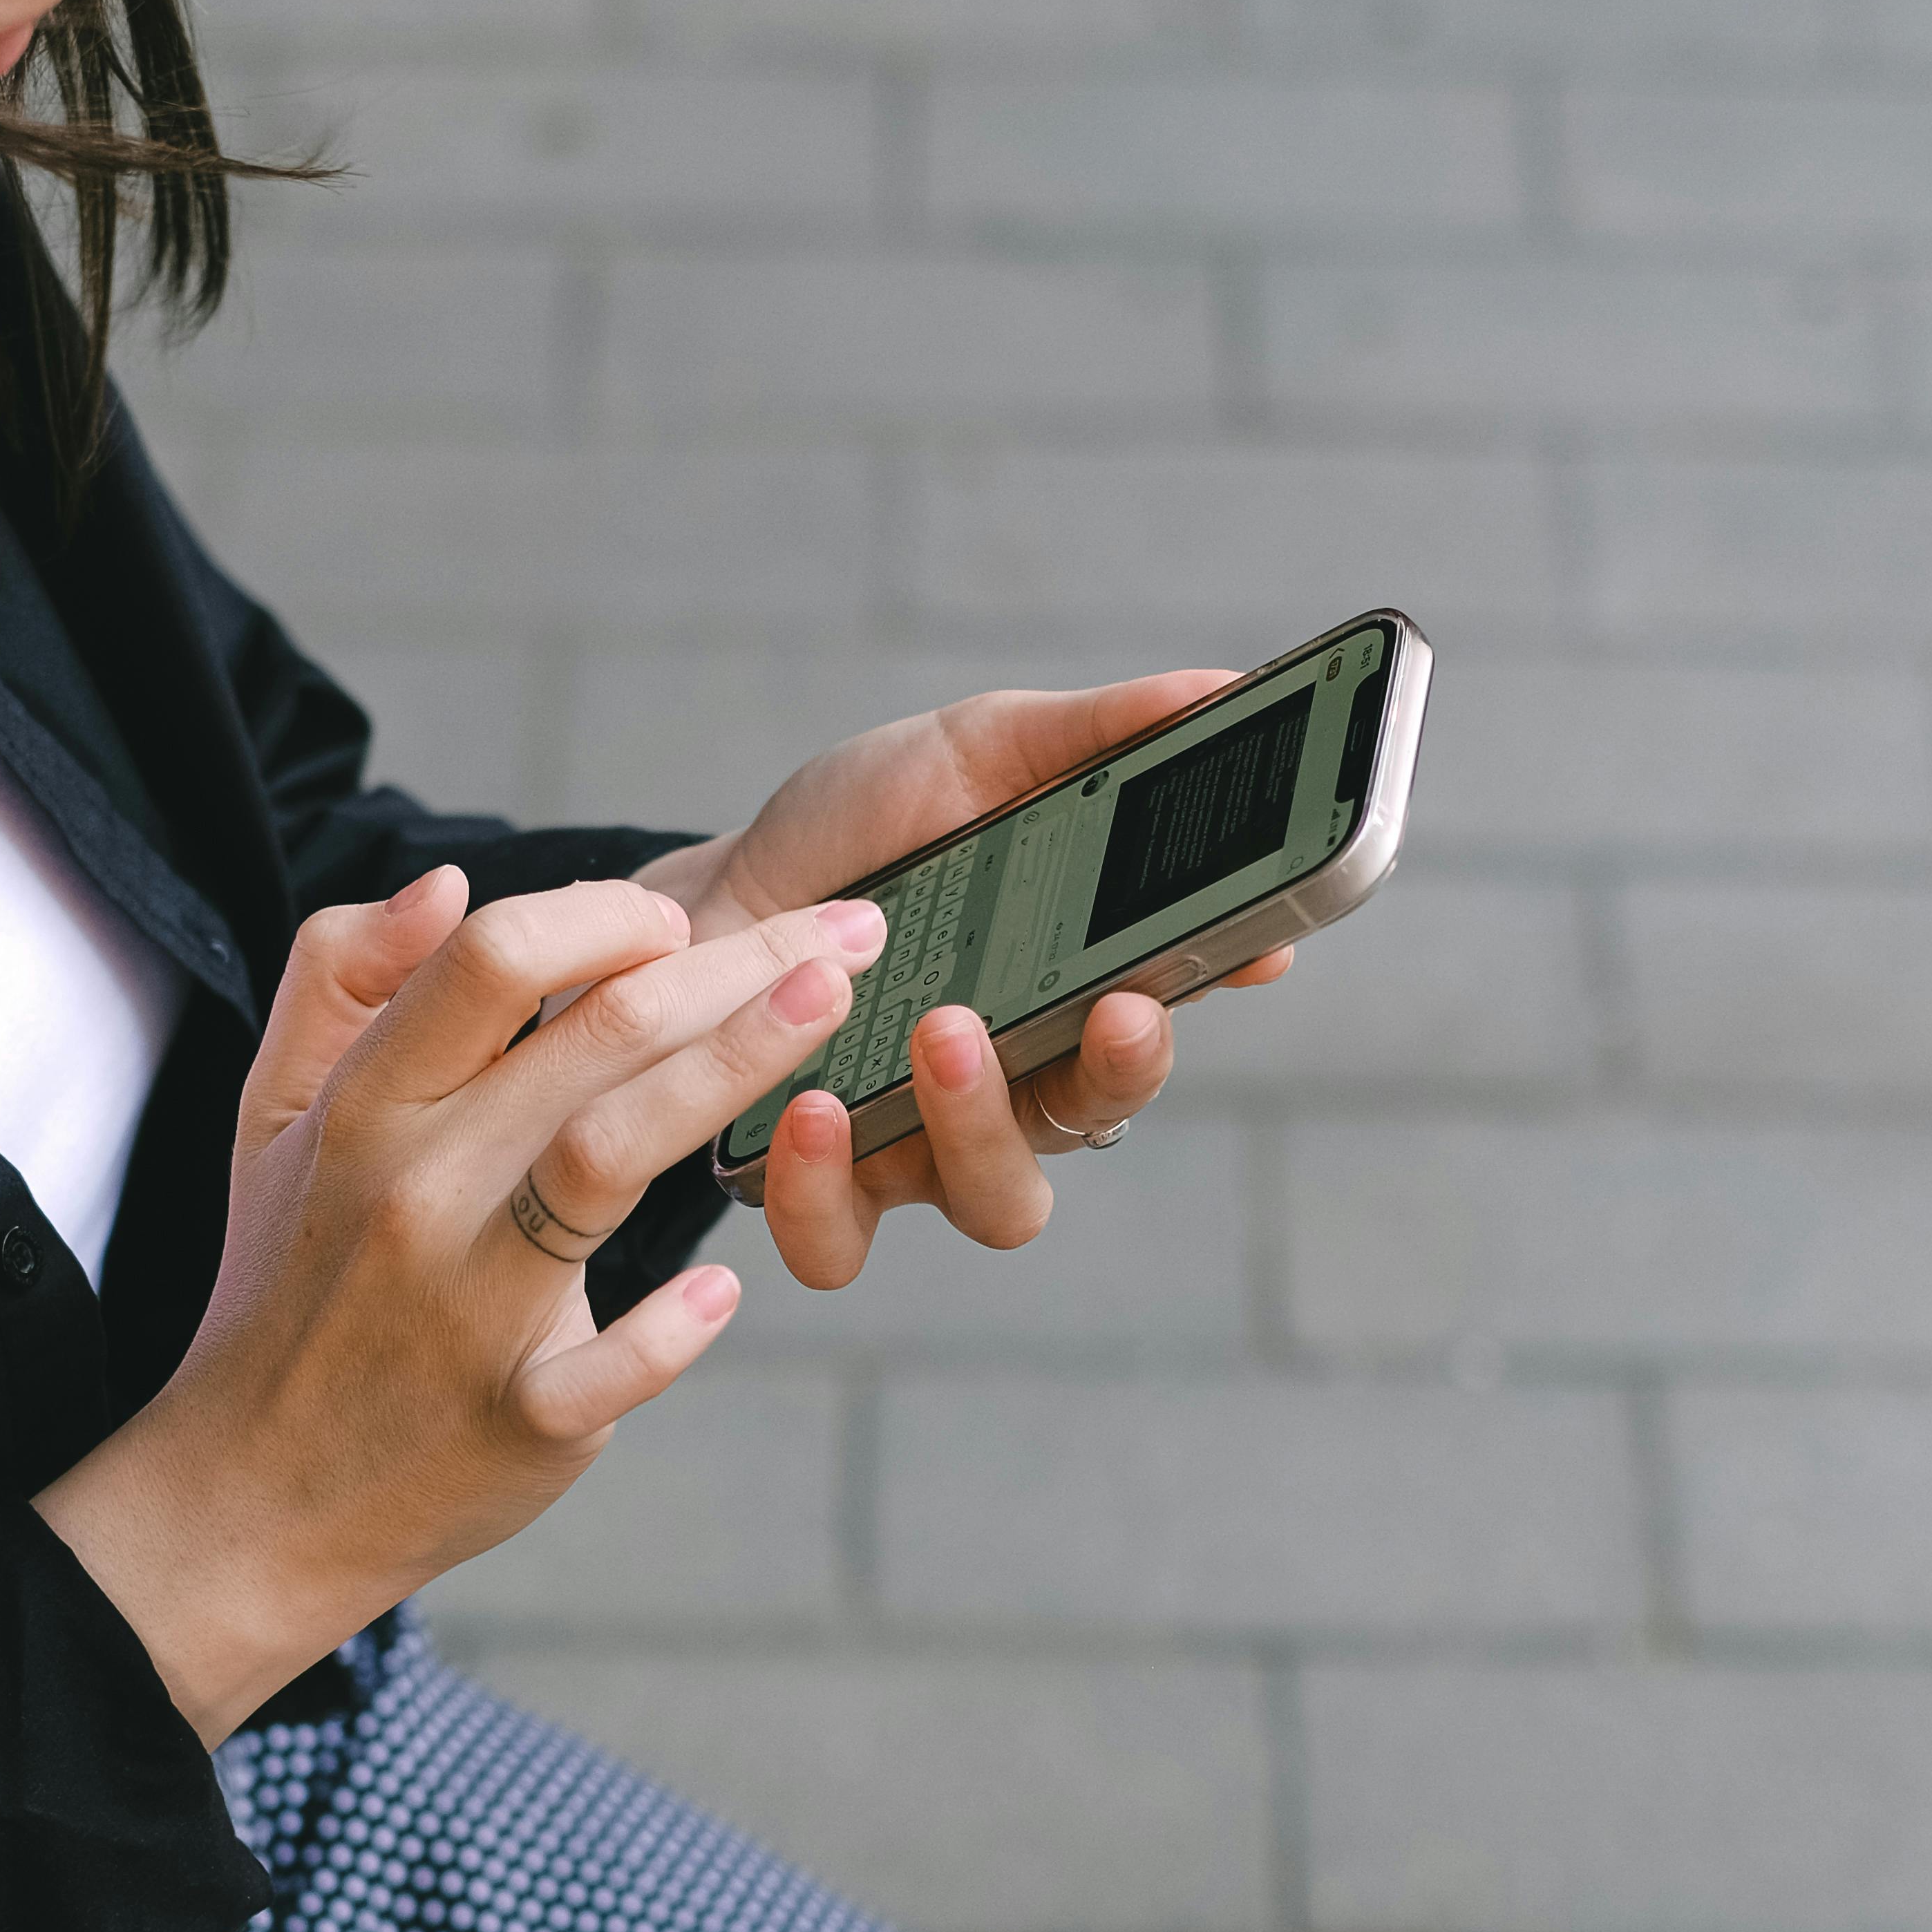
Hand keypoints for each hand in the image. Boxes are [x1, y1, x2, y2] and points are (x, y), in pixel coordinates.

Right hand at [34, 869, 884, 1740]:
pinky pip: (611, 1364)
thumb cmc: (290, 1284)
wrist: (252, 1494)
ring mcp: (465, 1308)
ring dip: (739, 1067)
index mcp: (364, 1108)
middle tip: (850, 927)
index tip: (686, 917)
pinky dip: (673, 1324)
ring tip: (837, 1006)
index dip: (606, 915)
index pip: (492, 958)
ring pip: (612, 1156)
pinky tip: (728, 1284)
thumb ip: (338, 979)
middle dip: (739, 963)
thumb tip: (445, 887)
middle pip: (596, 1037)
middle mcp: (416, 1188)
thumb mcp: (269, 1118)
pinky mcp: (515, 1416)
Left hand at [636, 673, 1298, 1285]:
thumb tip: (1222, 690)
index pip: (1152, 1027)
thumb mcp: (973, 755)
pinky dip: (828, 1194)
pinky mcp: (815, 1188)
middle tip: (1099, 1007)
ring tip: (937, 1033)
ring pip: (994, 1201)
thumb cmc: (858, 830)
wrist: (706, 894)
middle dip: (1110, 1075)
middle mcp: (1009, 1092)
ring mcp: (917, 1151)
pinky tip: (810, 1113)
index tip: (1225, 961)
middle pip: (1092, 1125)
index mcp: (1067, 998)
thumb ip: (1092, 738)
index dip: (1188, 1012)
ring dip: (979, 1128)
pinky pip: (841, 1241)